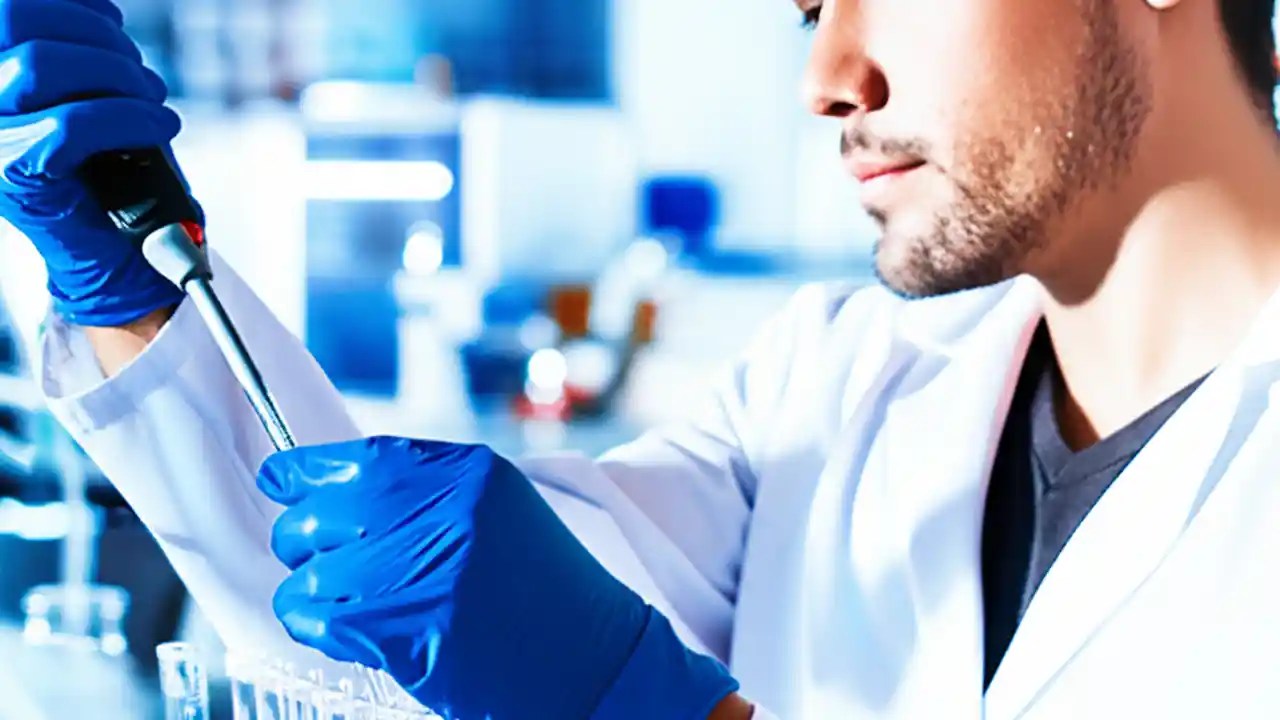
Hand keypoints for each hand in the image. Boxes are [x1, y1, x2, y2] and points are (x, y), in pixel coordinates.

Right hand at [0, 0, 195, 325]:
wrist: (119, 257)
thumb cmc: (111, 174)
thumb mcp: (91, 97)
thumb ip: (81, 51)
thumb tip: (98, 9)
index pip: (9, 7)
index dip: (70, 4)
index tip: (111, 18)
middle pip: (18, 20)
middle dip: (101, 38)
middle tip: (143, 76)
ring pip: (43, 65)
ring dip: (120, 77)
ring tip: (153, 105)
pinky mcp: (13, 173)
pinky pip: (74, 123)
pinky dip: (133, 119)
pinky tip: (160, 127)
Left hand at [258, 437, 739, 719]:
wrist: (595, 660)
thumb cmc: (547, 596)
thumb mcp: (499, 516)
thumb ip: (428, 495)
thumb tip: (334, 492)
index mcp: (469, 472)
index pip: (360, 456)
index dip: (305, 470)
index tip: (278, 480)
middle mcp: (444, 506)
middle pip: (322, 510)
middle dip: (303, 540)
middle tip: (319, 563)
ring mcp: (424, 563)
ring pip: (309, 567)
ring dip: (312, 591)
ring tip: (351, 609)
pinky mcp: (406, 621)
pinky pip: (314, 613)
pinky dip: (313, 624)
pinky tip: (348, 634)